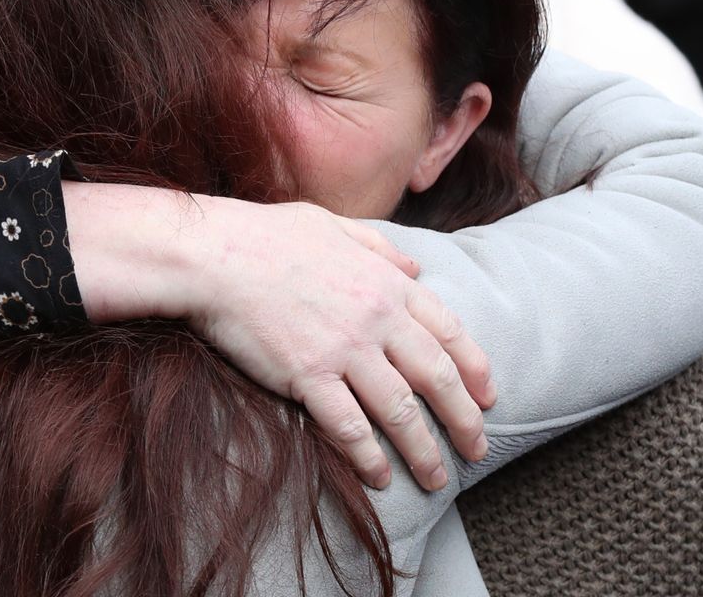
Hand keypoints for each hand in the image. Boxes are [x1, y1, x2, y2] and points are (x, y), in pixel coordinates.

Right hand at [65, 185, 493, 491]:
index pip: (448, 331)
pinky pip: (348, 426)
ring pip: (400, 411)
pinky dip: (368, 457)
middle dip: (463, 420)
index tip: (487, 397)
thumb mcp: (334, 224)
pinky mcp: (308, 375)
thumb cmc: (267, 236)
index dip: (474, 368)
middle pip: (436, 377)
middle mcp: (376, 318)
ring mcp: (344, 349)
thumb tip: (414, 269)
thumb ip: (380, 247)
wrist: (215, 255)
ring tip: (436, 478)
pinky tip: (379, 478)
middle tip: (477, 450)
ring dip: (423, 450)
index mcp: (387, 281)